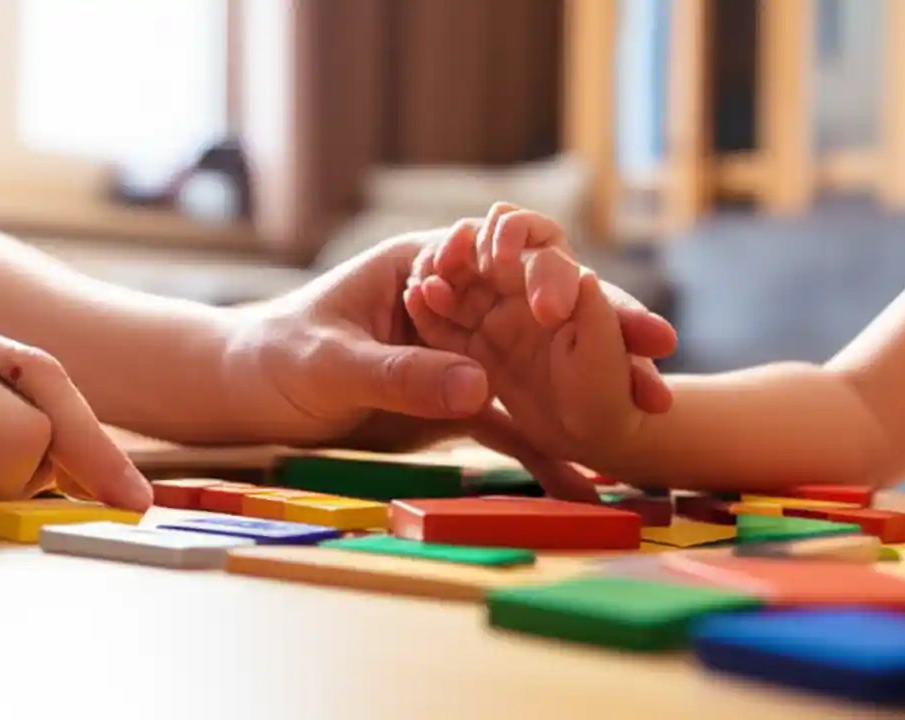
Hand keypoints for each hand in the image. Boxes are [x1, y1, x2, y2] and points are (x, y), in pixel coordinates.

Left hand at [222, 217, 674, 454]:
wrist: (246, 394)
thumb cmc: (275, 357)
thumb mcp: (333, 363)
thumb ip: (399, 373)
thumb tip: (477, 385)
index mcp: (425, 263)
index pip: (512, 267)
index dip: (572, 289)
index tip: (620, 318)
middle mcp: (454, 302)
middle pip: (539, 319)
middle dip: (601, 346)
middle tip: (658, 373)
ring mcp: (458, 350)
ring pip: (534, 372)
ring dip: (584, 401)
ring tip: (644, 431)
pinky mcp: (450, 399)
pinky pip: (505, 422)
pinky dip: (541, 448)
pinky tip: (580, 480)